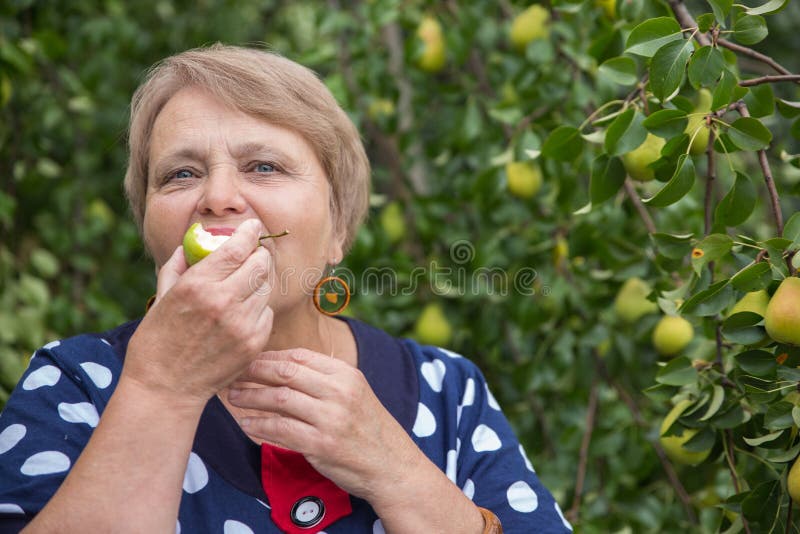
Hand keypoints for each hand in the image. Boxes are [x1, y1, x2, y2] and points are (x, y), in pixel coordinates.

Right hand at [124, 218, 275, 404]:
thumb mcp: (161, 297)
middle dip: (258, 256)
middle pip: (260, 264)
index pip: (237, 247)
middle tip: (251, 256)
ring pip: (267, 287)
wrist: (166, 389)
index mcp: (198, 285)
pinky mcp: (254, 343)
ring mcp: (242, 324)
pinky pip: (267, 313)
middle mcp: (224, 301)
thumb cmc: (157, 341)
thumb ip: (178, 265)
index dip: (249, 232)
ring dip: (258, 282)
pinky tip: (242, 313)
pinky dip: (258, 308)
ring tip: (242, 287)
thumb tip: (191, 243)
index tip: (253, 227)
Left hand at [227, 348, 420, 499]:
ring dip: (251, 397)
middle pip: (286, 373)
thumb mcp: (354, 392)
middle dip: (254, 371)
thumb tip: (282, 366)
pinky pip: (281, 429)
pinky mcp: (322, 444)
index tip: (249, 360)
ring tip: (233, 397)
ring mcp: (331, 418)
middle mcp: (339, 391)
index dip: (269, 357)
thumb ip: (324, 378)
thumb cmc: (367, 428)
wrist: (391, 465)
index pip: (299, 356)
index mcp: (346, 374)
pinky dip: (259, 425)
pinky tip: (246, 423)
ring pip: (279, 399)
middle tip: (233, 374)